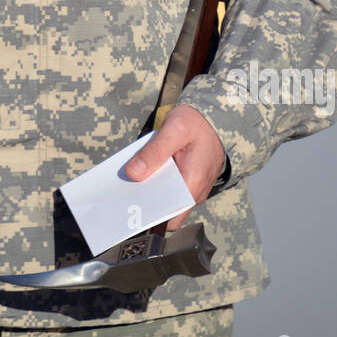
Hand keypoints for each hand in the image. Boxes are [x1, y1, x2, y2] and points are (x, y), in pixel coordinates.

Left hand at [123, 104, 225, 231]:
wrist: (214, 118)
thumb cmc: (196, 124)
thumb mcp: (174, 130)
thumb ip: (154, 152)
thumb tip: (133, 174)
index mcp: (193, 183)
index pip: (171, 218)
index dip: (151, 216)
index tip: (129, 206)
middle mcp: (194, 192)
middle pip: (165, 210)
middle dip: (145, 202)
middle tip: (123, 191)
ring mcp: (190, 188)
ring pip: (165, 198)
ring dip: (148, 190)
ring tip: (128, 180)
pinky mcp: (185, 180)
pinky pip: (167, 186)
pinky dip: (154, 180)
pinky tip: (140, 170)